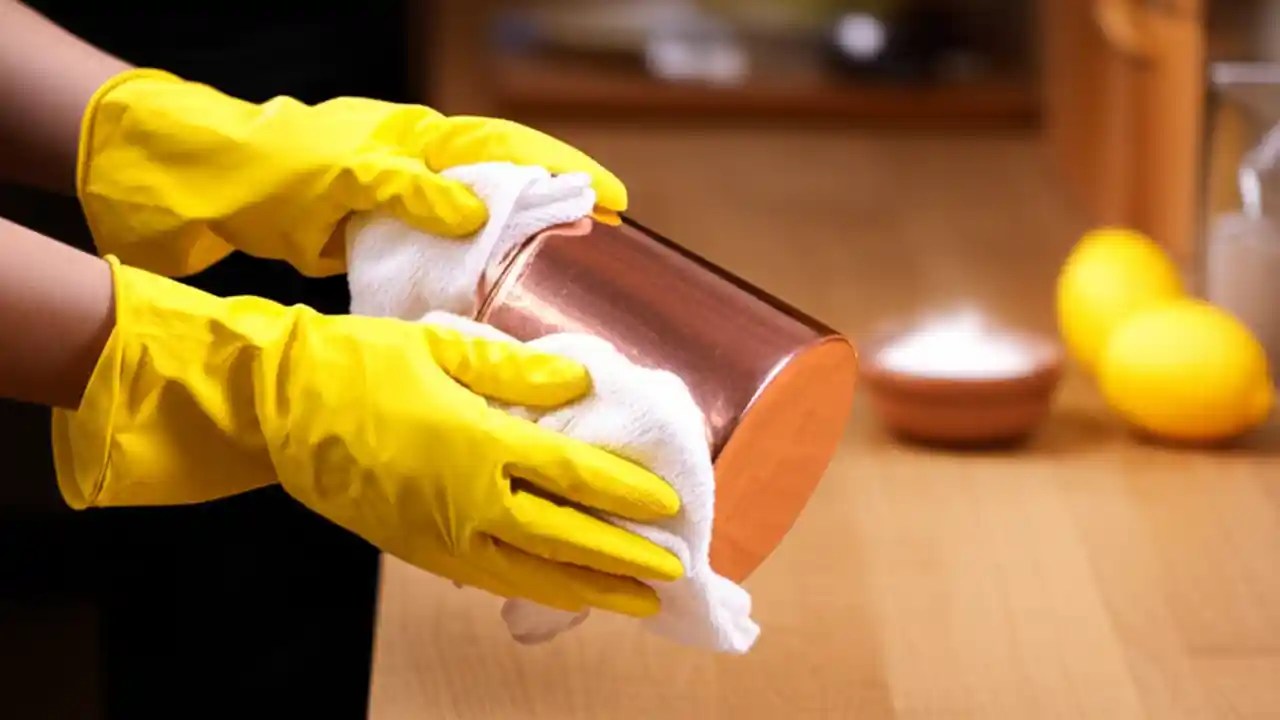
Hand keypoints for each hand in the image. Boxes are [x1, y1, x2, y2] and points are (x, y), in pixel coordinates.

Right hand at [53, 258, 681, 616]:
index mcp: (479, 442)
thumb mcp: (441, 346)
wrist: (277, 404)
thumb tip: (582, 381)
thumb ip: (516, 369)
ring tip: (633, 601)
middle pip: (564, 540)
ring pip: (529, 575)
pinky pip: (487, 578)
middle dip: (623, 559)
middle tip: (671, 572)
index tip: (670, 505)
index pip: (574, 474)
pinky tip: (558, 591)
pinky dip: (532, 589)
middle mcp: (466, 500)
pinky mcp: (416, 549)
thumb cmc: (358, 363)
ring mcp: (440, 534)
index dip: (627, 492)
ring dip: (587, 591)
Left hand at [76, 69, 626, 277]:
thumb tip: (478, 211)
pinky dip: (479, 271)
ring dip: (526, 244)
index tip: (615, 201)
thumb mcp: (340, 174)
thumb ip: (407, 188)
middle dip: (560, 207)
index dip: (565, 170)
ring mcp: (406, 201)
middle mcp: (422, 164)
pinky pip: (449, 252)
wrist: (212, 188)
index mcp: (418, 137)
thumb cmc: (274, 168)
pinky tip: (501, 298)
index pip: (509, 146)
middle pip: (509, 181)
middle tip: (608, 243)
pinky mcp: (387, 236)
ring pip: (485, 220)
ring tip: (571, 276)